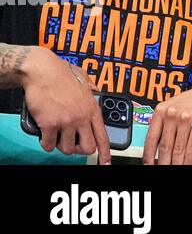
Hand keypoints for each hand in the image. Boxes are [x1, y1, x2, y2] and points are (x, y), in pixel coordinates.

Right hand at [20, 47, 110, 162]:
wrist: (43, 71)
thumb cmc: (62, 73)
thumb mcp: (84, 79)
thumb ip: (92, 88)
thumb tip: (96, 89)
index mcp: (93, 108)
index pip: (103, 136)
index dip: (105, 152)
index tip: (105, 163)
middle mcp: (82, 117)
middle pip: (87, 148)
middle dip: (79, 149)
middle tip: (71, 143)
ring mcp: (67, 122)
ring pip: (67, 149)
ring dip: (60, 145)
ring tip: (56, 134)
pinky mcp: (50, 124)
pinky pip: (48, 145)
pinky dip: (45, 143)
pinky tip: (45, 135)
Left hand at [142, 83, 191, 165]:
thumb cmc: (191, 102)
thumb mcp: (172, 107)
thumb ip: (162, 123)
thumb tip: (153, 146)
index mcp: (161, 110)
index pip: (151, 138)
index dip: (148, 155)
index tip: (149, 164)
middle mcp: (173, 114)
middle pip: (165, 146)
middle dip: (163, 162)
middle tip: (163, 167)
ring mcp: (187, 119)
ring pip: (178, 149)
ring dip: (176, 163)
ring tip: (175, 167)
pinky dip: (189, 160)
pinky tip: (187, 164)